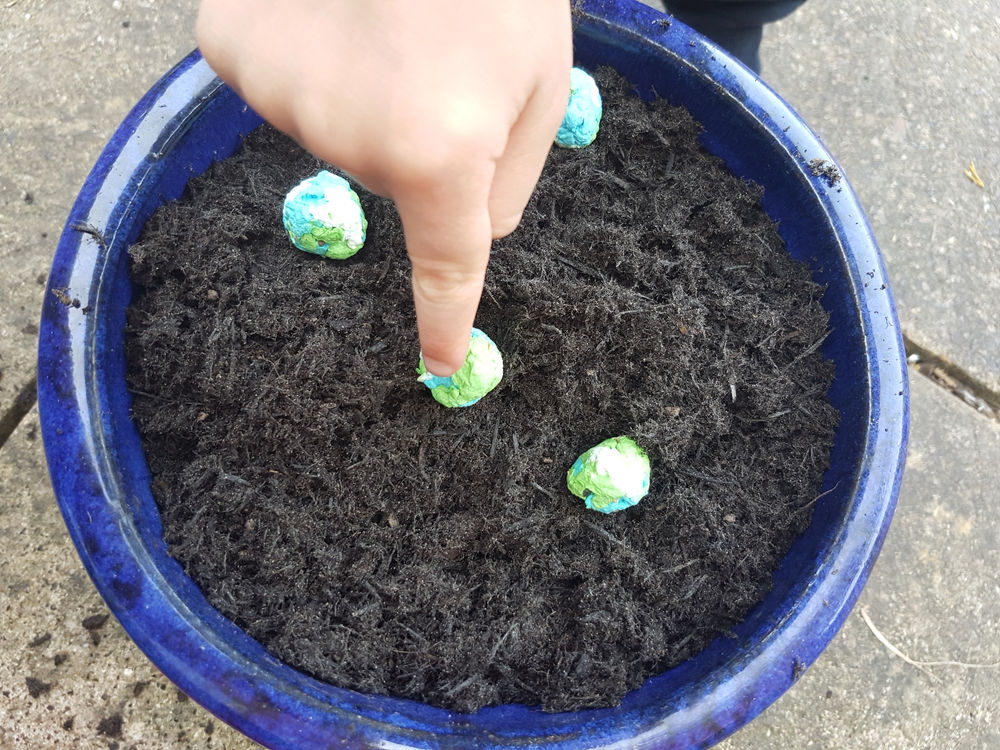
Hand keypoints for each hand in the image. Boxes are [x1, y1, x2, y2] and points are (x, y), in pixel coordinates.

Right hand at [197, 0, 571, 374]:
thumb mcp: (540, 84)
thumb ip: (507, 182)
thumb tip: (467, 239)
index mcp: (440, 153)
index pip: (444, 268)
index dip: (444, 323)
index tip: (442, 370)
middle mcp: (351, 143)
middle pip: (398, 183)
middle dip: (424, 140)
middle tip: (439, 57)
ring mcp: (281, 99)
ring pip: (338, 135)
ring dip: (367, 96)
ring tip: (389, 22)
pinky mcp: (231, 54)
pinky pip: (284, 90)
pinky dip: (309, 64)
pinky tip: (331, 12)